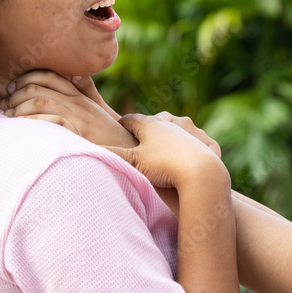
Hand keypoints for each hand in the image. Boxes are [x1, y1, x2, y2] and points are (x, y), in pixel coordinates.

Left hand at [0, 70, 135, 147]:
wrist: (132, 155)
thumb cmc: (113, 136)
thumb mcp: (100, 109)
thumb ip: (87, 90)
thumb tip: (74, 73)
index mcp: (81, 95)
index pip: (50, 75)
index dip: (25, 78)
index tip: (10, 89)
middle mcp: (79, 103)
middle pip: (39, 87)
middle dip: (14, 95)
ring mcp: (79, 118)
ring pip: (40, 101)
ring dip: (17, 109)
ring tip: (5, 119)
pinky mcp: (79, 135)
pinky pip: (50, 122)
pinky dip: (31, 124)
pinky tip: (21, 130)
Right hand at [107, 114, 229, 190]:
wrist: (201, 173)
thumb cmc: (163, 166)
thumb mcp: (132, 162)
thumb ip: (110, 155)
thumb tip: (83, 149)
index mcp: (151, 124)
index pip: (131, 120)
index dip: (123, 125)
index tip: (119, 129)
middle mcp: (172, 121)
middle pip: (155, 121)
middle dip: (148, 130)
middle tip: (141, 142)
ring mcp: (192, 130)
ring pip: (178, 128)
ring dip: (172, 136)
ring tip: (166, 150)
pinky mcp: (208, 142)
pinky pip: (199, 141)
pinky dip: (193, 147)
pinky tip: (190, 157)